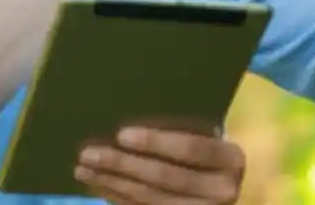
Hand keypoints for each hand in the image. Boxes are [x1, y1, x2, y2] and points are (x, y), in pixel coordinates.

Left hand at [75, 127, 245, 204]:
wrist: (228, 182)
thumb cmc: (212, 145)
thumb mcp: (208, 133)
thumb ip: (182, 127)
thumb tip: (127, 118)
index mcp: (231, 159)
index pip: (192, 149)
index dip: (156, 142)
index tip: (122, 134)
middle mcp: (222, 191)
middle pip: (165, 178)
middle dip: (123, 165)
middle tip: (89, 153)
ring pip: (151, 199)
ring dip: (112, 183)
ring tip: (83, 168)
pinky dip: (119, 198)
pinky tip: (99, 184)